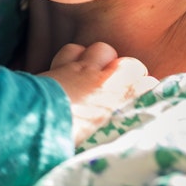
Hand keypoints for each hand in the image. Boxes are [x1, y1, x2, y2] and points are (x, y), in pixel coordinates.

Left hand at [42, 42, 157, 145]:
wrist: (37, 124)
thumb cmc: (70, 136)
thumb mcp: (100, 134)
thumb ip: (113, 120)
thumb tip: (120, 123)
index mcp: (119, 101)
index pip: (148, 86)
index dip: (146, 90)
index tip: (143, 96)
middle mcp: (105, 82)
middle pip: (131, 65)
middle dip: (130, 71)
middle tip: (123, 83)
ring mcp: (82, 70)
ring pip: (102, 50)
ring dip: (102, 58)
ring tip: (96, 72)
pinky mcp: (61, 65)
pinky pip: (73, 50)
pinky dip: (74, 55)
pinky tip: (71, 67)